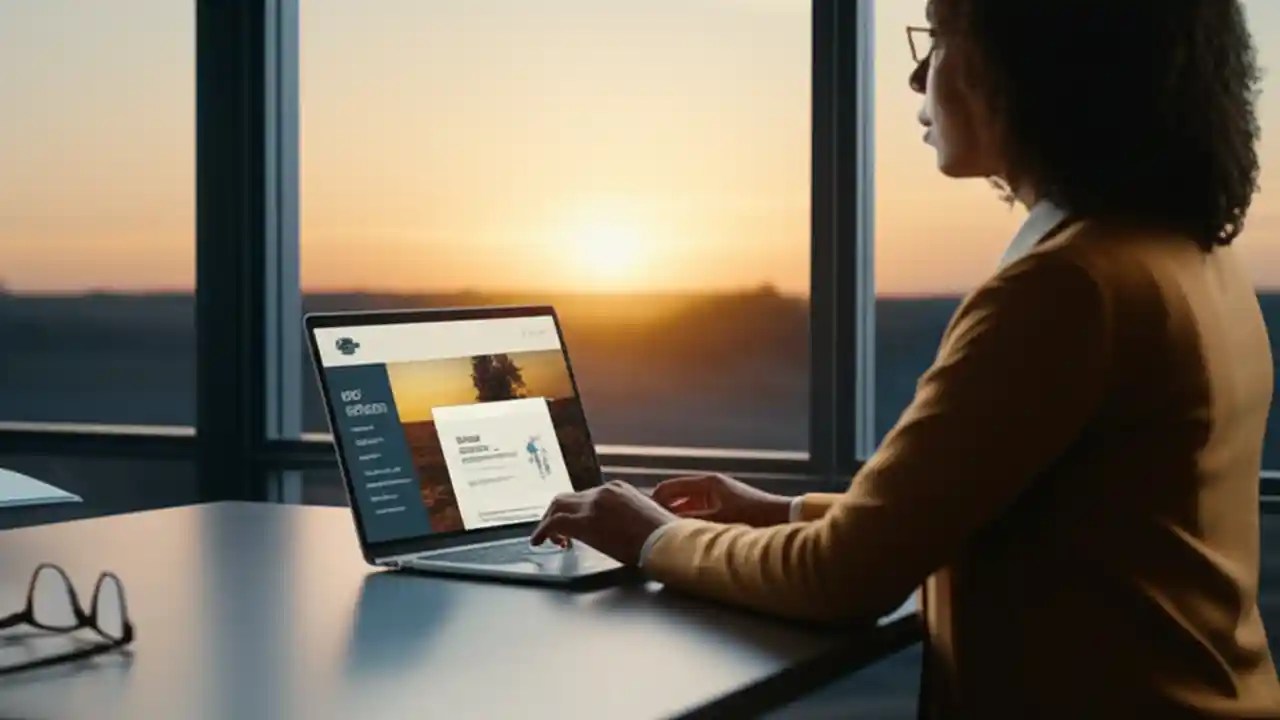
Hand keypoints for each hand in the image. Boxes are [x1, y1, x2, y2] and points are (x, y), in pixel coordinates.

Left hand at [530, 480, 676, 565]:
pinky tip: (540, 541)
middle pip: (568, 497)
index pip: (587, 496)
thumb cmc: (664, 538)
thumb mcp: (646, 518)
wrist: (668, 543)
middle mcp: (604, 491)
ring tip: (545, 537)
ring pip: (558, 506)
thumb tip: (623, 529)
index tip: (573, 527)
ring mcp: (594, 504)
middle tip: (553, 532)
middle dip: (556, 513)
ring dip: (548, 522)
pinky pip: (555, 522)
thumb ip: (629, 517)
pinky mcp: (586, 521)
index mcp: (619, 489)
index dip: (576, 511)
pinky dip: (543, 530)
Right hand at [650, 473, 791, 526]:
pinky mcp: (726, 506)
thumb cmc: (752, 515)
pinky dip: (690, 520)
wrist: (782, 517)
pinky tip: (688, 535)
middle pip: (677, 496)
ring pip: (688, 505)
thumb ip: (691, 522)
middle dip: (663, 510)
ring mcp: (719, 495)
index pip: (669, 487)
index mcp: (707, 483)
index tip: (643, 516)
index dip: (654, 501)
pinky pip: (700, 511)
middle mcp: (711, 486)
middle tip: (651, 527)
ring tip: (666, 533)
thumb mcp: (717, 521)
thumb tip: (667, 527)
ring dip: (677, 517)